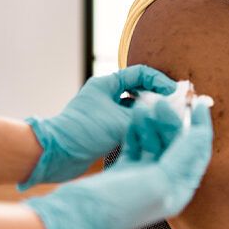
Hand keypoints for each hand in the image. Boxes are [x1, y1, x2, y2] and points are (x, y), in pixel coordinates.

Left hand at [19, 65, 175, 189]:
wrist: (55, 156)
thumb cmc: (83, 133)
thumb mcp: (120, 121)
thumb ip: (146, 115)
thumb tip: (167, 112)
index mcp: (106, 84)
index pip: (140, 73)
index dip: (159, 81)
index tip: (174, 92)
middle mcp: (105, 94)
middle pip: (139, 89)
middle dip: (157, 97)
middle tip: (174, 106)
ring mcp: (104, 112)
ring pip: (134, 108)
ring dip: (149, 113)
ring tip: (164, 121)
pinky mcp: (103, 128)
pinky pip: (127, 123)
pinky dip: (139, 126)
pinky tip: (151, 134)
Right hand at [25, 104, 212, 228]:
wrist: (73, 216)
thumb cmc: (117, 203)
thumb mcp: (158, 180)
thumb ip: (183, 155)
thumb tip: (203, 133)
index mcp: (177, 192)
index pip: (198, 153)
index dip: (201, 126)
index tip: (199, 103)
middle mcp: (163, 186)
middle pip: (176, 144)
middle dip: (171, 121)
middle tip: (161, 101)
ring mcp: (142, 178)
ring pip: (155, 142)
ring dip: (153, 122)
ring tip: (144, 104)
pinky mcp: (123, 172)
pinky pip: (136, 145)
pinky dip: (137, 129)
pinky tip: (135, 115)